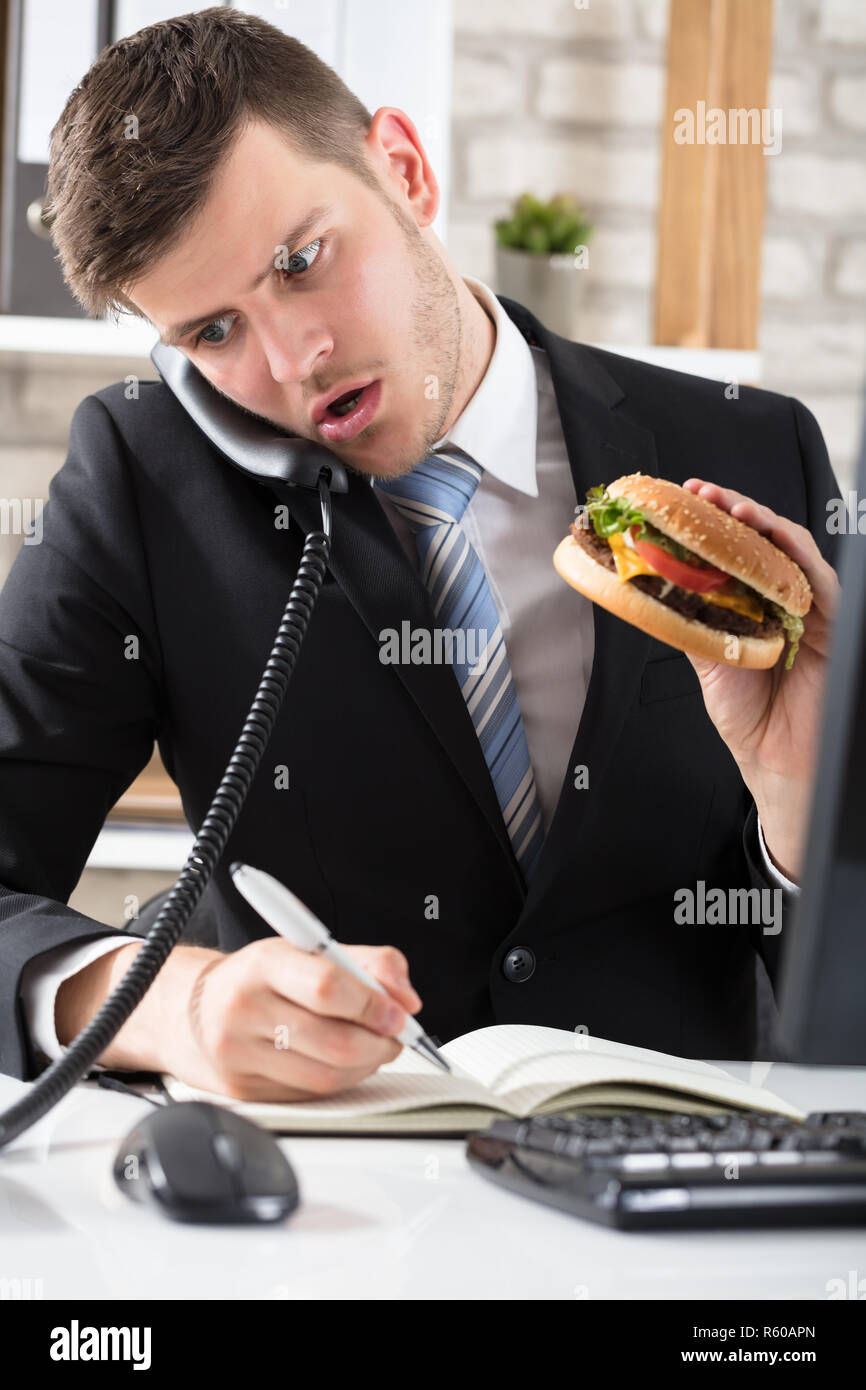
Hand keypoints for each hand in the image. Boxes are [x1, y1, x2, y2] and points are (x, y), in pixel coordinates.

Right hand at [172, 938, 422, 1101]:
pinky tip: (341, 1063)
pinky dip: (338, 1081)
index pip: (328, 987)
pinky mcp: (240, 1089)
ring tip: (372, 1048)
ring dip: (365, 1066)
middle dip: (380, 1043)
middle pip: (333, 1042)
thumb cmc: (257, 978)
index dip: (374, 1005)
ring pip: (325, 1076)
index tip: (400, 1013)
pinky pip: (308, 1095)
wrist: (189, 1009)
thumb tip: (405, 998)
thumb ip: (367, 963)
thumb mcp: (308, 950)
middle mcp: (244, 1008)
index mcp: (264, 964)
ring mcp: (238, 1054)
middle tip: (395, 1035)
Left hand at [680, 478, 839, 880]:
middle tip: (702, 493)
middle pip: (760, 538)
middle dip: (732, 509)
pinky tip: (773, 537)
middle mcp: (779, 597)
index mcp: (749, 602)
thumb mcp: (707, 660)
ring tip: (732, 508)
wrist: (777, 760)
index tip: (682, 498)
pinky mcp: (832, 620)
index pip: (731, 549)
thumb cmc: (749, 715)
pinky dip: (796, 554)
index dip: (710, 521)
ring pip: (790, 548)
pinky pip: (818, 577)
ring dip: (762, 522)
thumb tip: (649, 591)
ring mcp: (806, 606)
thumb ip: (689, 622)